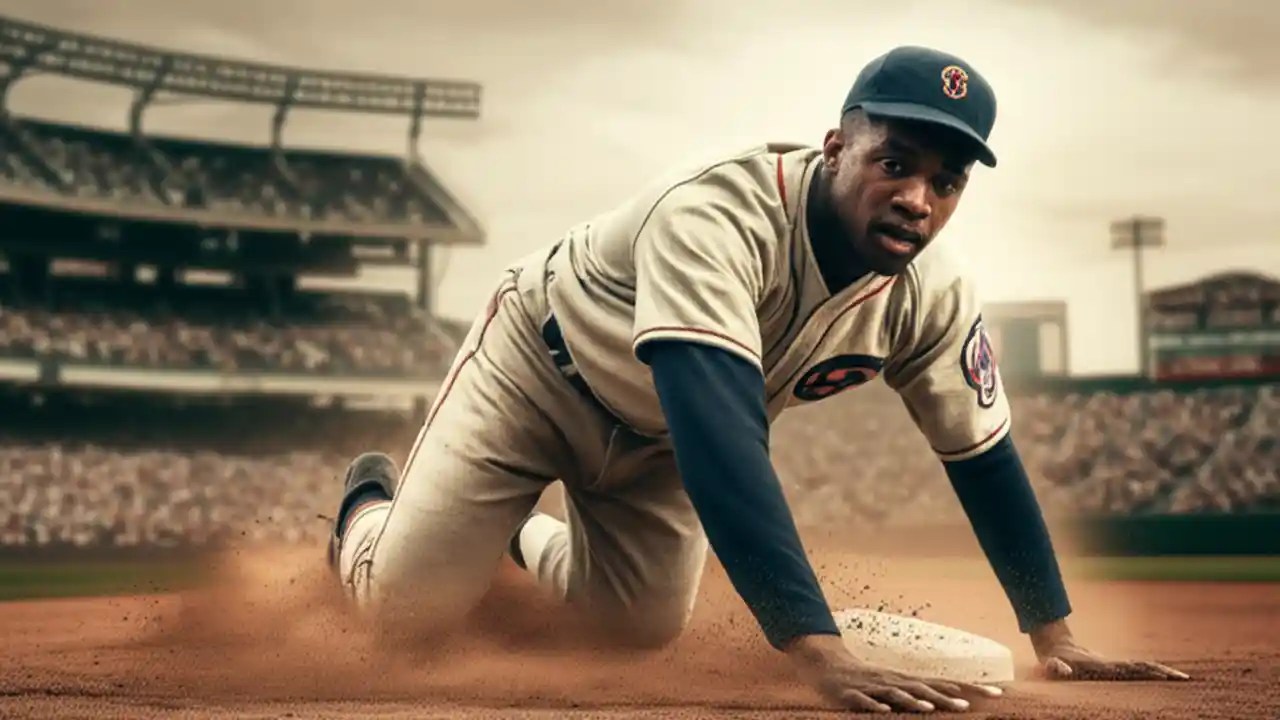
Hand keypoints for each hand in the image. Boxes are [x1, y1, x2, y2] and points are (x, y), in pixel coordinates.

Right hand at [785, 633, 1004, 712]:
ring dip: (913, 701)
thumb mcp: (899, 686)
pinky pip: (865, 702)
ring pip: (896, 695)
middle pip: (924, 689)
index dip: (971, 688)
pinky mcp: (852, 696)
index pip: (946, 684)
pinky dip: (875, 707)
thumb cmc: (868, 680)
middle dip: (946, 697)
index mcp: (909, 681)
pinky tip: (885, 711)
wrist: (828, 665)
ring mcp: (874, 688)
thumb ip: (923, 693)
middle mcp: (896, 682)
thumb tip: (957, 699)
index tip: (998, 693)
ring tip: (930, 708)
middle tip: (968, 705)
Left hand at [1030, 619, 1189, 681]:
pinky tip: (1165, 680)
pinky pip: (1137, 672)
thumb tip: (1061, 670)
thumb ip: (1056, 667)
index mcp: (1105, 667)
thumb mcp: (1052, 665)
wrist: (1056, 647)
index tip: (1166, 676)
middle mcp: (1113, 666)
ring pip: (1143, 669)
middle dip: (1164, 673)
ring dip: (1162, 673)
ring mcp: (1115, 667)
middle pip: (1143, 668)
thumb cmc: (1054, 660)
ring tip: (1184, 679)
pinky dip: (1153, 674)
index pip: (1131, 669)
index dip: (1147, 672)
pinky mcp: (1114, 670)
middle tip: (1186, 679)